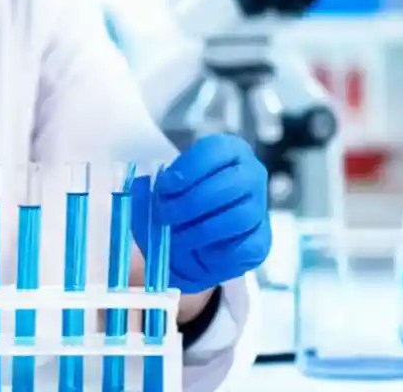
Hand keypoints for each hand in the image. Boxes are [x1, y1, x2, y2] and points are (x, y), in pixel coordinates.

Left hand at [132, 134, 270, 293]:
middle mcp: (251, 174)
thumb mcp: (158, 194)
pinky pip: (244, 247)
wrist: (192, 244)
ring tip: (175, 238)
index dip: (189, 168)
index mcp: (228, 151)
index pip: (216, 150)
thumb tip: (140, 187)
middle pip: (231, 183)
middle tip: (165, 215)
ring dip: (201, 230)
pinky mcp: (262, 241)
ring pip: (238, 216)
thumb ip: (149, 189)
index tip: (165, 186)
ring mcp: (260, 208)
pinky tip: (198, 251)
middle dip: (192, 202)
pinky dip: (216, 252)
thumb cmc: (177, 207)